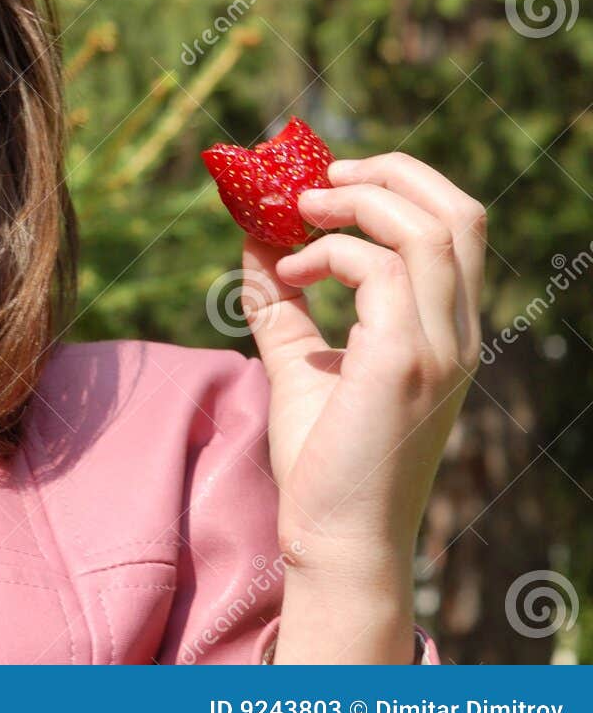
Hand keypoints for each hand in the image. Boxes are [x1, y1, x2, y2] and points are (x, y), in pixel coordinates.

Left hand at [238, 151, 487, 577]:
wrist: (333, 540)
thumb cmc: (322, 462)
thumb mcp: (297, 364)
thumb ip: (280, 302)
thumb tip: (252, 239)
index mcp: (446, 331)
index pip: (455, 228)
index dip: (398, 185)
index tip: (327, 180)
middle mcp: (458, 334)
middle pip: (460, 211)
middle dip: (389, 172)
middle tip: (315, 176)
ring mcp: (440, 347)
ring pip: (428, 227)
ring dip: (355, 201)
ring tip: (294, 211)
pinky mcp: (404, 361)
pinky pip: (378, 268)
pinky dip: (325, 252)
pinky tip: (286, 274)